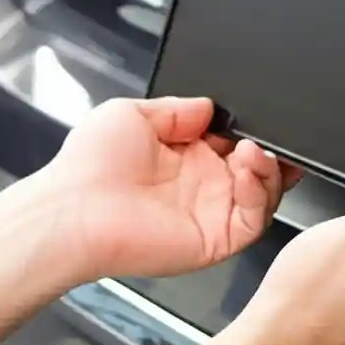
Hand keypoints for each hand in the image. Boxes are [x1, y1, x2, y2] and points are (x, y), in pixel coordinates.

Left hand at [29, 96, 302, 278]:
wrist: (72, 210)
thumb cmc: (88, 166)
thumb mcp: (133, 114)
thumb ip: (178, 109)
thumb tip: (210, 105)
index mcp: (186, 158)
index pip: (237, 145)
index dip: (254, 132)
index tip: (260, 119)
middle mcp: (202, 188)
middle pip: (259, 172)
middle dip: (273, 153)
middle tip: (269, 138)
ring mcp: (211, 215)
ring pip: (264, 196)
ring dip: (268, 170)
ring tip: (253, 150)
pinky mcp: (215, 240)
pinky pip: (254, 220)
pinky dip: (260, 194)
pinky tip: (247, 170)